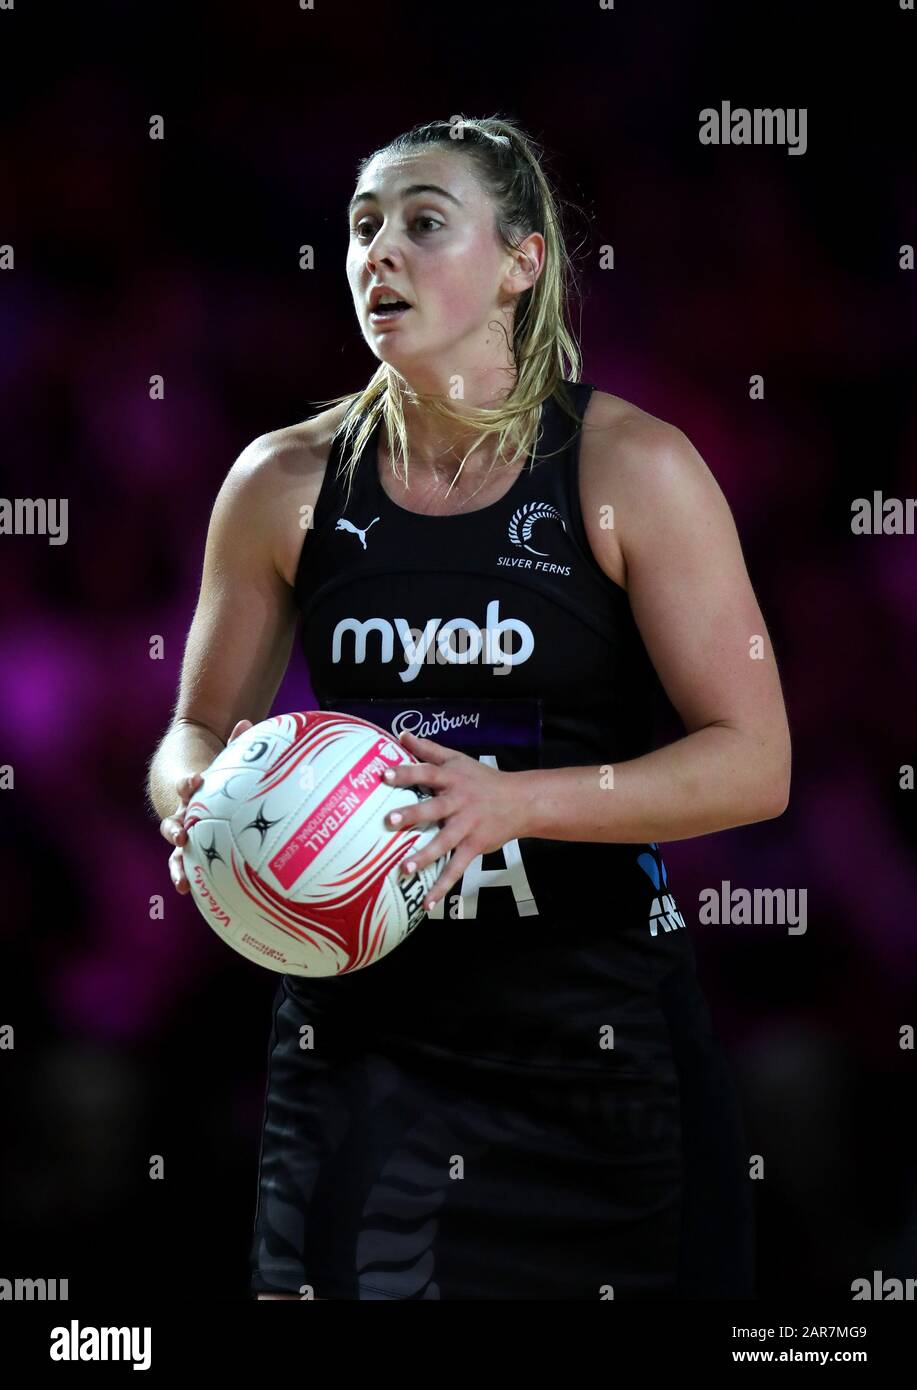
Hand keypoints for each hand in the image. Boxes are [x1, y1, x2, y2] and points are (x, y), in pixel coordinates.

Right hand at [160, 718, 252, 893]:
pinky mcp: (191, 854)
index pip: (186, 785)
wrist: (194, 793)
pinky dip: (186, 879)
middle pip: (173, 822)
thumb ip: (235, 746)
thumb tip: (247, 723)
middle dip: (175, 829)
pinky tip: (190, 894)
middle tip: (181, 834)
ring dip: (177, 866)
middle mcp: (183, 815)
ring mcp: (184, 836)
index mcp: (191, 792)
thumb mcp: (226, 762)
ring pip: (175, 852)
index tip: (194, 781)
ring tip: (182, 881)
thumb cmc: (219, 779)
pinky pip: (187, 868)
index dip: (188, 783)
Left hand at [381, 729, 530, 911]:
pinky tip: (427, 904)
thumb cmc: (482, 779)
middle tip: (389, 821)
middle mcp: (458, 802)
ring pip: (444, 842)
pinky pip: (457, 868)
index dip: (406, 773)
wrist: (521, 802)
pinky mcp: (474, 846)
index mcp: (452, 779)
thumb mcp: (458, 760)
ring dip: (424, 856)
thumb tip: (401, 734)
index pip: (426, 773)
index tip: (385, 775)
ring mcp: (467, 826)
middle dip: (412, 815)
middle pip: (433, 808)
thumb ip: (429, 749)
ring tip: (404, 868)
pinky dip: (442, 886)